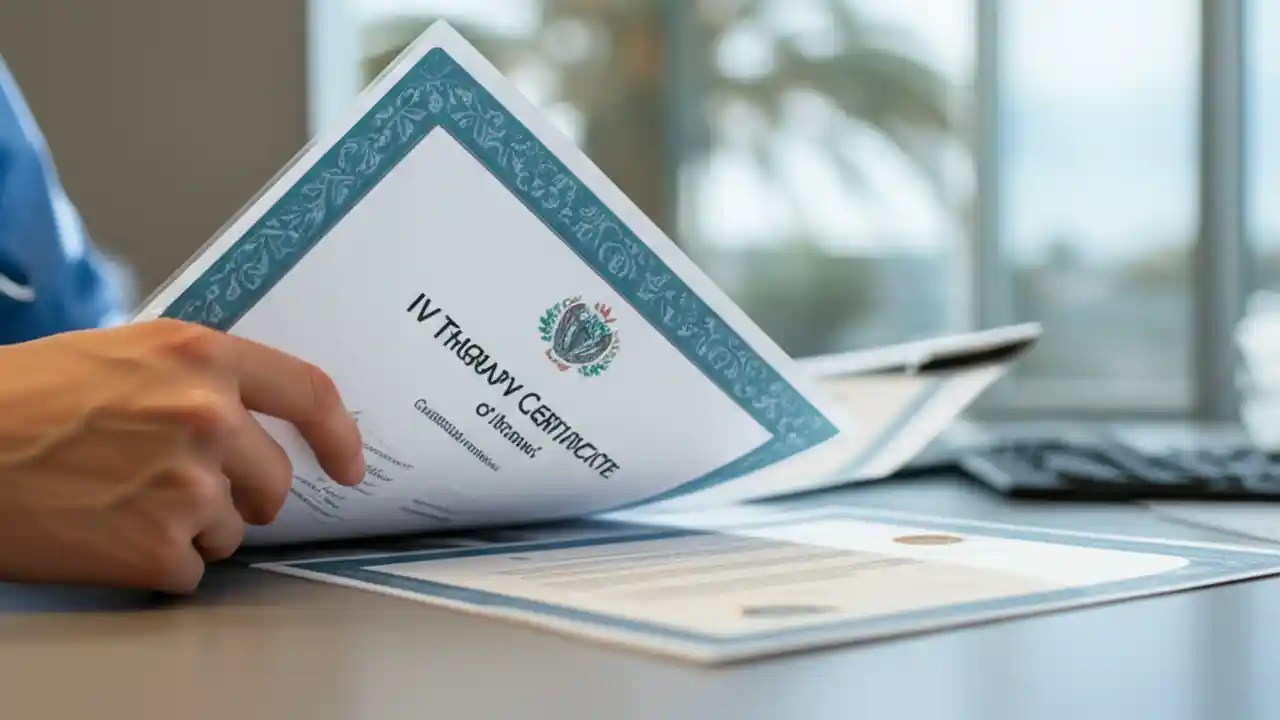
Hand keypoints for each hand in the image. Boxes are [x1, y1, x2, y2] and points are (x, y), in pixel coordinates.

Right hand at [0, 319, 363, 591]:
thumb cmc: (24, 399)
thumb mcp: (123, 354)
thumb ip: (197, 377)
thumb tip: (254, 415)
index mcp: (201, 357)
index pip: (309, 393)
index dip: (339, 436)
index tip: (350, 466)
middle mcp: (207, 416)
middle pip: (276, 481)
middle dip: (244, 496)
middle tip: (182, 490)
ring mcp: (187, 484)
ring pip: (233, 531)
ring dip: (190, 529)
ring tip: (120, 501)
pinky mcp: (158, 547)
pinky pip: (190, 571)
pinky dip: (154, 563)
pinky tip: (105, 533)